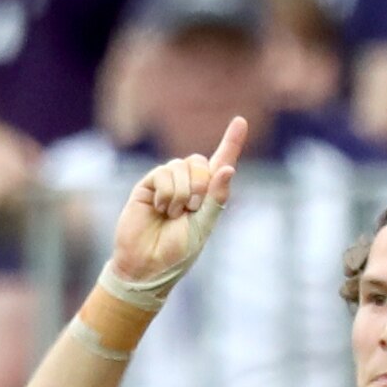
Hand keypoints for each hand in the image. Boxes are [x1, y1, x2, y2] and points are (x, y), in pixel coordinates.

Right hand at [109, 115, 246, 288]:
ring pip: (181, 166)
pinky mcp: (149, 184)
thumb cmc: (177, 252)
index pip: (220, 163)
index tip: (240, 121)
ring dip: (181, 193)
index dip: (231, 143)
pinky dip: (166, 194)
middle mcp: (188, 184)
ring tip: (171, 215)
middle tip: (190, 209)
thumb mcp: (203, 227)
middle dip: (199, 185)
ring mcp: (167, 182)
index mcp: (206, 196)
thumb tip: (228, 169)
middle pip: (200, 161)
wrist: (146, 265)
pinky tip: (159, 210)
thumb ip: (216, 198)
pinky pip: (164, 173)